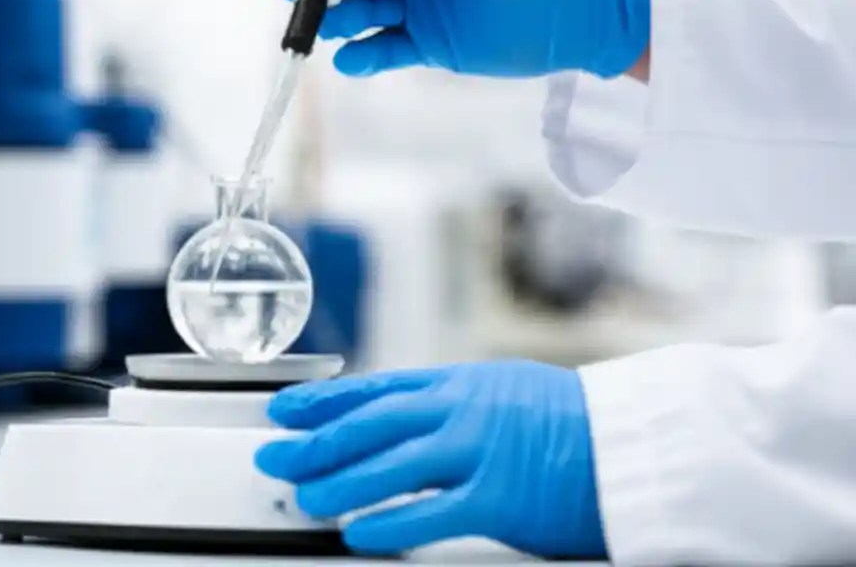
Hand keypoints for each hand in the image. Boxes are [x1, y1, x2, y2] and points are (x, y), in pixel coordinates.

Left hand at [255, 361, 605, 557]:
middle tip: (276, 455)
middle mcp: (464, 408)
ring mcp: (481, 450)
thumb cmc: (573, 424)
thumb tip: (396, 417)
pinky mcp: (501, 497)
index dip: (323, 400)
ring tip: (306, 496)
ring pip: (390, 466)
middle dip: (316, 441)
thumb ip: (450, 402)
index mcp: (462, 380)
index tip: (286, 410)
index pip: (376, 387)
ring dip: (340, 483)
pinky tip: (358, 532)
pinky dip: (388, 524)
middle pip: (371, 423)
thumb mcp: (504, 391)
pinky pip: (430, 513)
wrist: (636, 446)